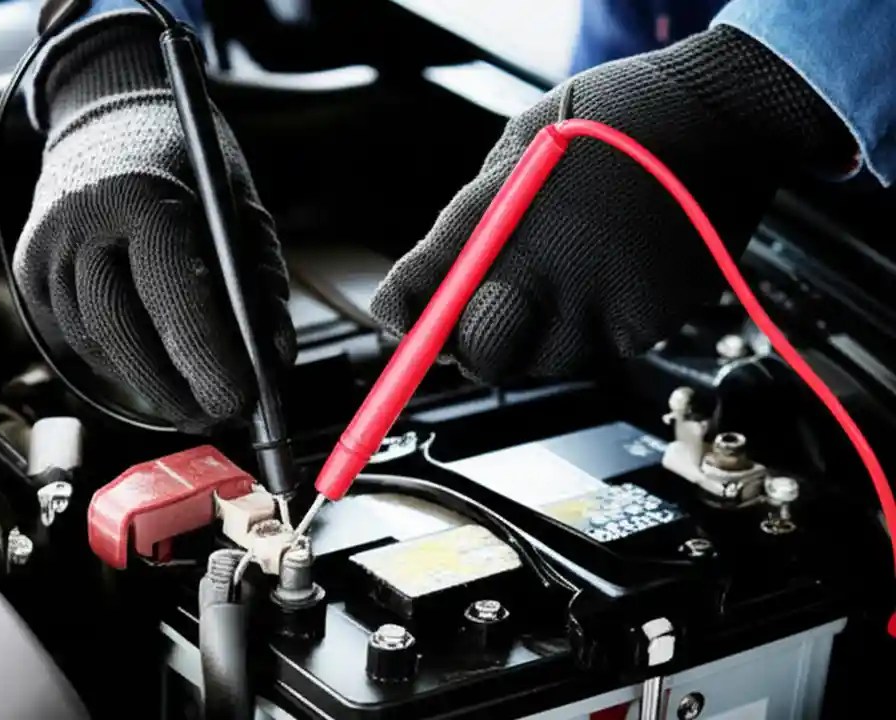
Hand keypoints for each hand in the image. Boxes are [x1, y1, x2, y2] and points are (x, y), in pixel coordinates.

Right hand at [14, 15, 293, 432]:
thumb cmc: (183, 158)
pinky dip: (115, 359)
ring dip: (145, 380)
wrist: (106, 115)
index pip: (170, 289)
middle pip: (121, 330)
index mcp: (140, 193)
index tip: (238, 397)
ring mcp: (46, 248)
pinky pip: (73, 336)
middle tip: (216, 413)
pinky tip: (148, 364)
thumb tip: (273, 358)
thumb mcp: (238, 203)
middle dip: (173, 385)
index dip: (205, 353)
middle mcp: (80, 221)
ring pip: (95, 342)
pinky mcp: (29, 271)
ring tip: (190, 396)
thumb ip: (259, 280)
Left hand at [370, 26, 851, 383]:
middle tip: (479, 306)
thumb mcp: (515, 153)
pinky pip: (598, 351)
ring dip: (533, 335)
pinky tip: (602, 276)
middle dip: (472, 340)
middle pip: (486, 357)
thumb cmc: (613, 120)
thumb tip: (415, 291)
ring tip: (558, 271)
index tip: (406, 322)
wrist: (723, 117)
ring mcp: (611, 308)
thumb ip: (464, 230)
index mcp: (513, 226)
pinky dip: (588, 327)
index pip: (433, 308)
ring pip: (542, 361)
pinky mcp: (651, 326)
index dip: (414, 322)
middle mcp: (560, 278)